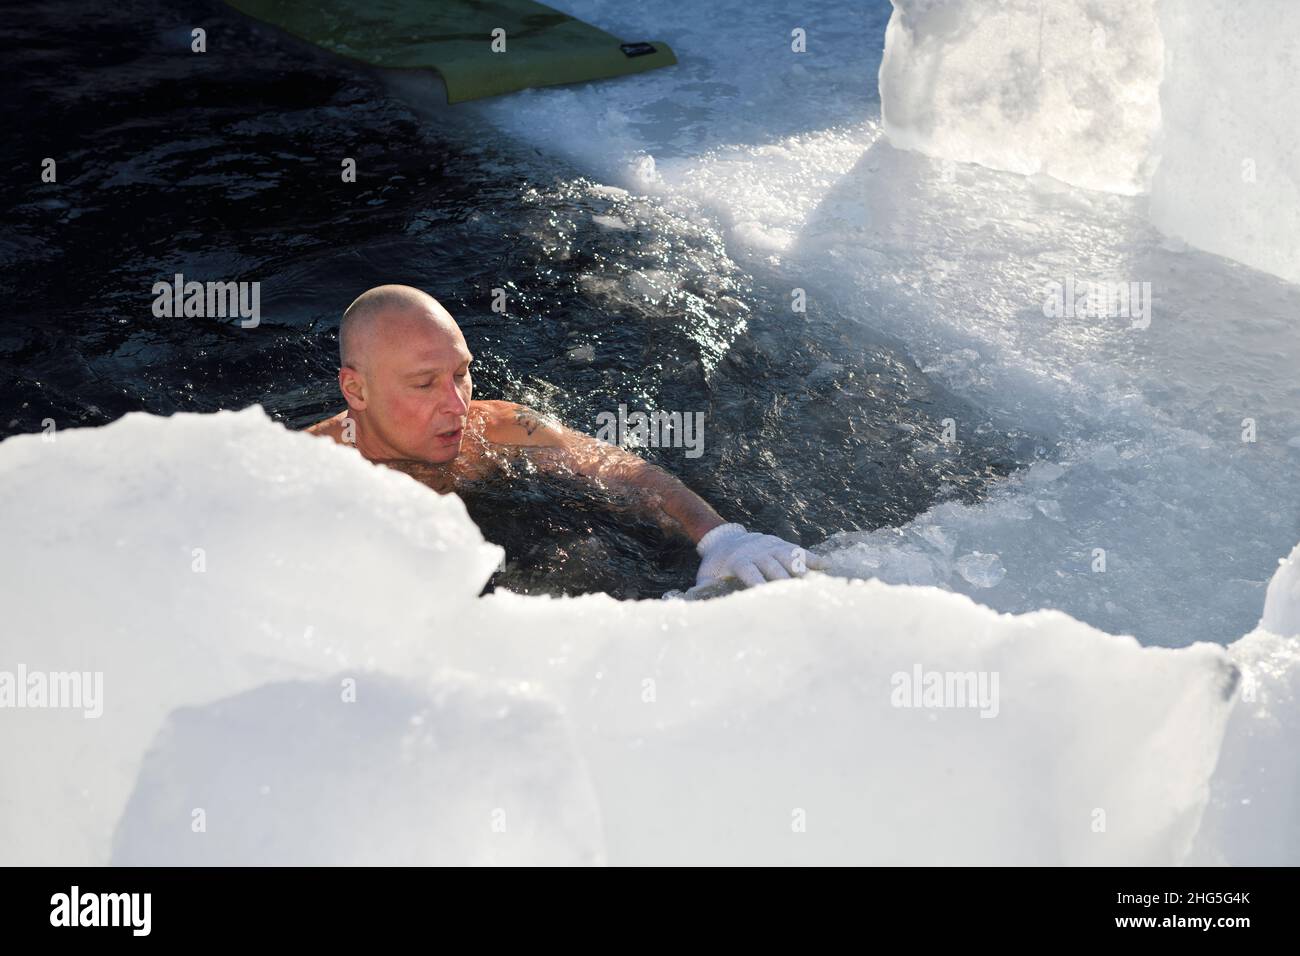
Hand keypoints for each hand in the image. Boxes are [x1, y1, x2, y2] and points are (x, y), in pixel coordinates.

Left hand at [695, 523, 829, 588]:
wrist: (725, 538)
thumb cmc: (717, 565)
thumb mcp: (706, 574)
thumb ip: (704, 587)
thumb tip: (696, 600)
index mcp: (740, 561)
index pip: (751, 573)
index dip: (759, 583)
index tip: (768, 595)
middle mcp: (758, 552)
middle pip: (775, 567)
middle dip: (785, 581)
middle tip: (798, 597)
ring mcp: (772, 546)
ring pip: (789, 557)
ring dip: (802, 570)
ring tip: (816, 585)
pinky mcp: (782, 544)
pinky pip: (799, 550)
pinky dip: (813, 557)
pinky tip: (827, 566)